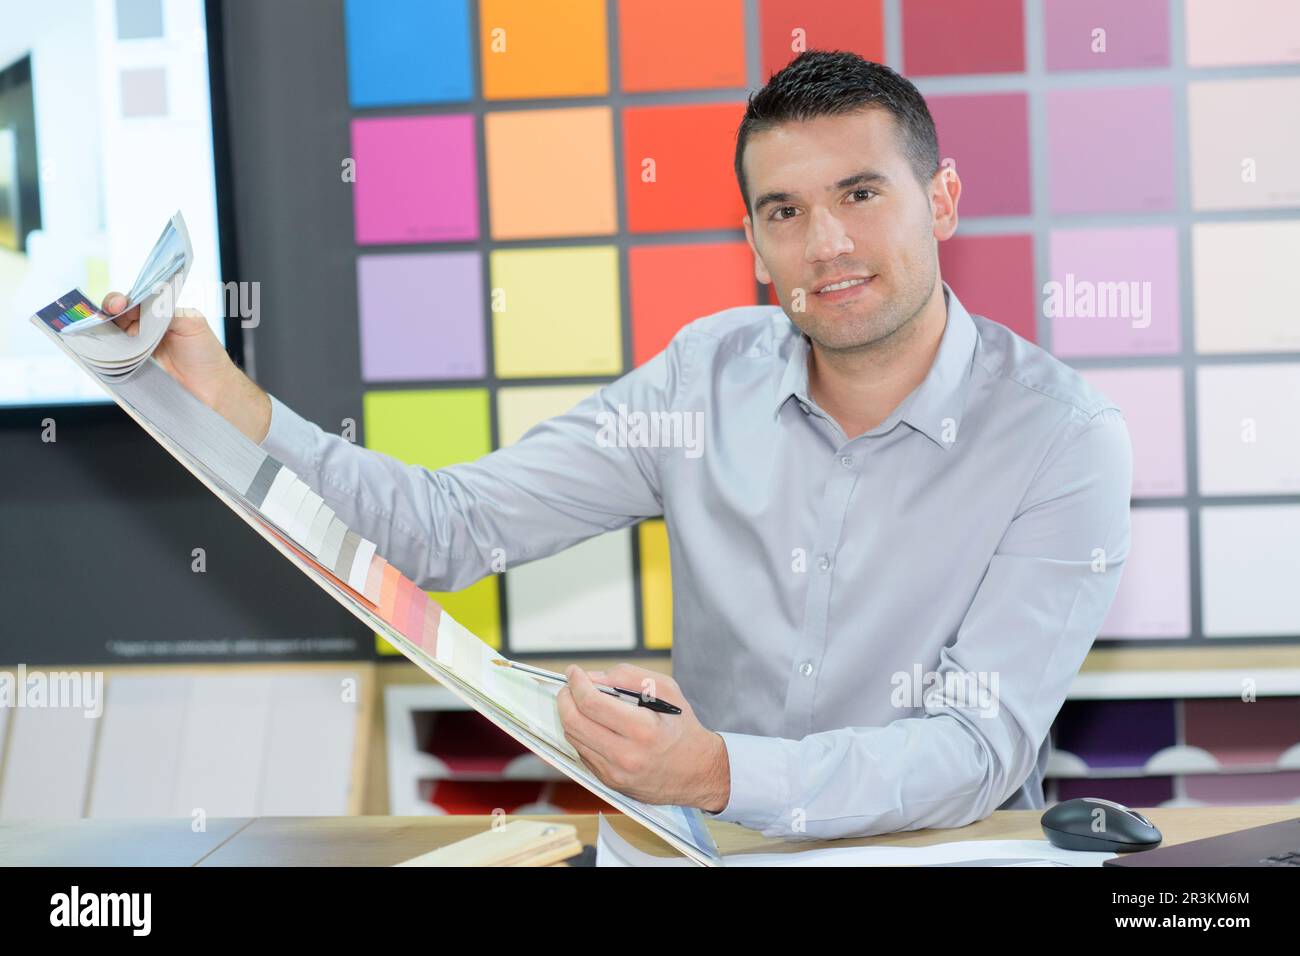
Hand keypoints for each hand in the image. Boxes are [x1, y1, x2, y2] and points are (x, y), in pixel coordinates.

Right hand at [101, 291, 270, 442]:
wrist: (211, 387)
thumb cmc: (206, 354)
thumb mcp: (191, 323)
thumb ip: (166, 311)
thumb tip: (139, 307)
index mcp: (159, 314)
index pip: (133, 300)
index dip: (122, 300)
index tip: (119, 304)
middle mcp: (145, 328)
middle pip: (117, 315)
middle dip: (109, 311)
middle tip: (112, 313)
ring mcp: (137, 348)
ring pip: (111, 334)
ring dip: (104, 330)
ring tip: (106, 329)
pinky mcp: (133, 367)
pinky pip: (114, 356)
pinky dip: (106, 351)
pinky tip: (105, 348)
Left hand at [557, 662, 730, 811]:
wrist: (698, 772)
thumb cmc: (683, 729)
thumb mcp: (667, 690)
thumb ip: (629, 677)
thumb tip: (593, 678)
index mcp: (642, 729)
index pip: (591, 703)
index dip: (576, 683)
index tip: (574, 672)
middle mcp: (625, 755)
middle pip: (573, 722)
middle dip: (565, 698)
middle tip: (571, 686)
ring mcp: (614, 773)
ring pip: (573, 738)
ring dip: (570, 715)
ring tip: (582, 702)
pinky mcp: (608, 782)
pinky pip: (582, 752)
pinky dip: (581, 734)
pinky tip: (594, 725)